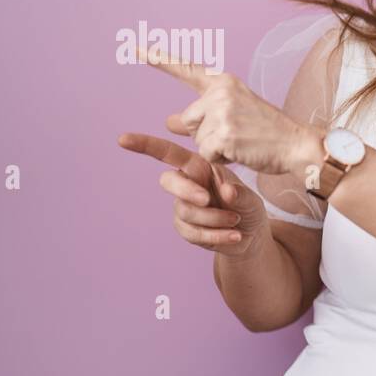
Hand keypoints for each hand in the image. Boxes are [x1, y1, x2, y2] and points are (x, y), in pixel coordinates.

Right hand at [117, 131, 269, 256]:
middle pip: (169, 181)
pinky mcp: (186, 229)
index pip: (169, 153)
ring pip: (185, 211)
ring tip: (236, 221)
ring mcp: (184, 207)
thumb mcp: (250, 198)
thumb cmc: (247, 206)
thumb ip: (239, 194)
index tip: (123, 139)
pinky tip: (235, 236)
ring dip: (214, 218)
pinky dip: (216, 236)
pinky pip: (192, 233)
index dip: (145, 145)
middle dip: (187, 191)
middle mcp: (187, 184)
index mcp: (200, 167)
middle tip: (208, 200)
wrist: (252, 234)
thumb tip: (226, 191)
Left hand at [137, 46, 317, 173]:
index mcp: (224, 82)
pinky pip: (206, 155)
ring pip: (197, 139)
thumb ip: (202, 115)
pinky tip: (243, 152)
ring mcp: (222, 114)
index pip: (186, 69)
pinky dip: (222, 160)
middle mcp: (220, 93)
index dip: (159, 60)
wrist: (297, 144)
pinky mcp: (224, 137)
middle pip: (189, 120)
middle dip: (205, 133)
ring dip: (215, 148)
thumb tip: (169, 121)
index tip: (134, 48)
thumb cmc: (268, 132)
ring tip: (243, 143)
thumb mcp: (234, 115)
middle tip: (237, 134)